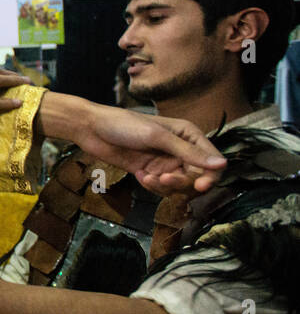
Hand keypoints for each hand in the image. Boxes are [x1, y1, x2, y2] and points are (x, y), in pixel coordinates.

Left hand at [69, 102, 226, 193]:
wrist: (92, 129)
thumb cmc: (124, 125)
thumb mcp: (157, 136)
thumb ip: (188, 152)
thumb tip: (222, 164)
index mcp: (189, 135)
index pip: (213, 162)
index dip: (211, 176)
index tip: (200, 186)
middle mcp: (180, 150)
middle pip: (197, 178)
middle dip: (182, 183)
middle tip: (165, 179)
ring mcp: (165, 162)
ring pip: (179, 186)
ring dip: (165, 186)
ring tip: (148, 178)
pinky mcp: (150, 172)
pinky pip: (161, 188)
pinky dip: (153, 186)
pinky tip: (139, 175)